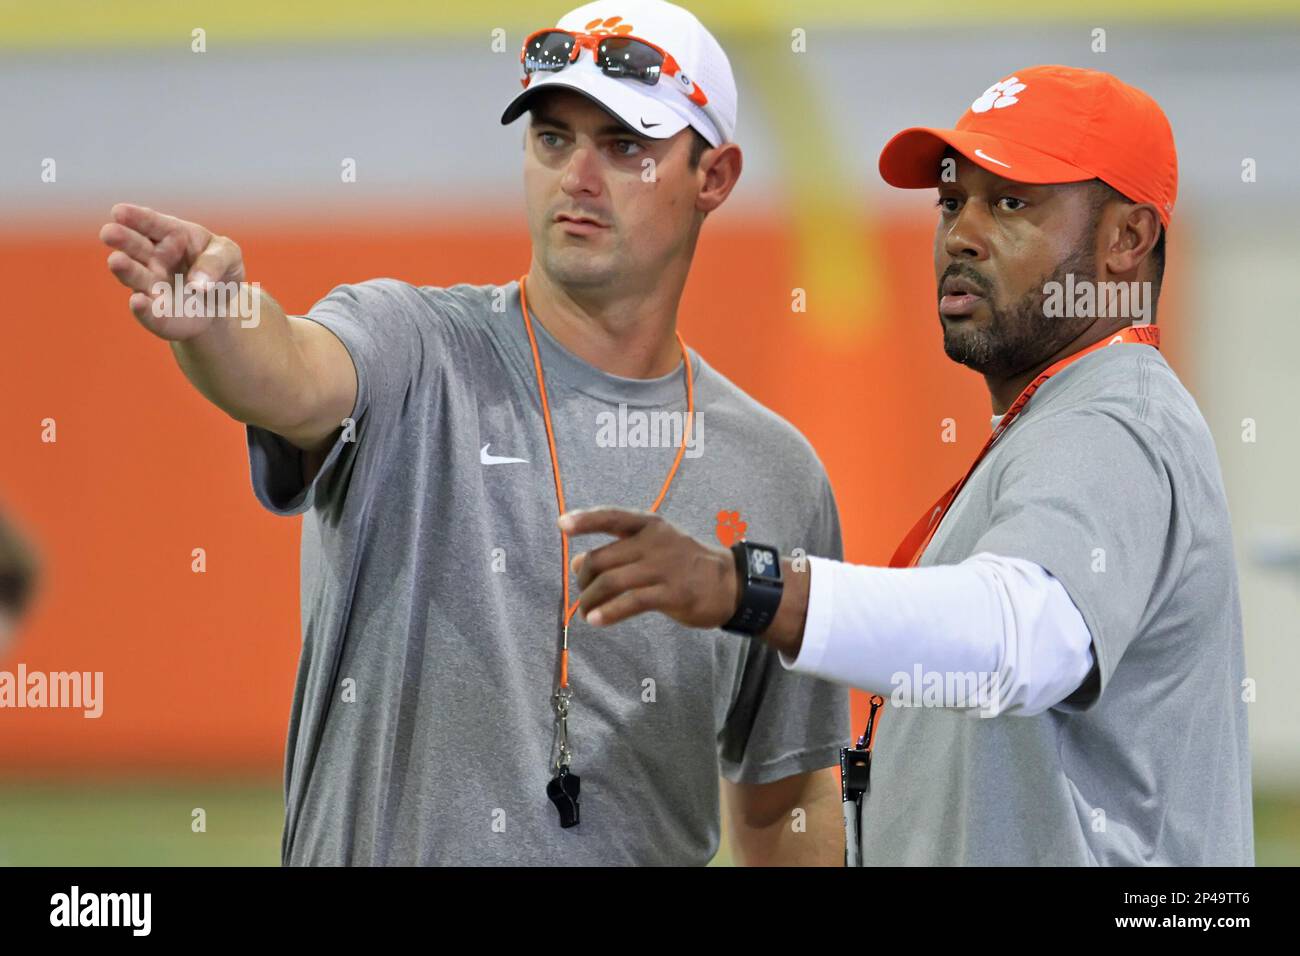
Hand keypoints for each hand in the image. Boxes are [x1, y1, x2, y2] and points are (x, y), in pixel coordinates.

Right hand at [99, 203, 245, 340]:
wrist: (221, 306)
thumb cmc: (220, 270)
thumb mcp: (228, 256)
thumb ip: (216, 261)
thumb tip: (198, 283)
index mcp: (171, 235)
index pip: (151, 223)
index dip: (135, 216)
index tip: (119, 211)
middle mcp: (153, 258)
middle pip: (134, 246)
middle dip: (122, 239)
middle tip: (109, 232)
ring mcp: (151, 286)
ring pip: (134, 275)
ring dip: (125, 269)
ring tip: (116, 261)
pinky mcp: (155, 314)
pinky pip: (147, 311)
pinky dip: (142, 308)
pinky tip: (138, 301)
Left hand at [559, 508, 738, 629]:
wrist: (729, 583)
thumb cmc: (685, 564)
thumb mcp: (654, 546)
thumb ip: (618, 551)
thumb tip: (576, 563)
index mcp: (649, 525)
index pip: (611, 516)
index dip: (585, 520)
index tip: (561, 524)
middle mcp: (654, 541)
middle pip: (602, 558)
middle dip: (584, 580)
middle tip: (584, 594)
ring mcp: (663, 567)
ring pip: (611, 582)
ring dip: (590, 600)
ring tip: (586, 613)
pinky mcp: (672, 593)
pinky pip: (631, 602)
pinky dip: (609, 612)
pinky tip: (597, 620)